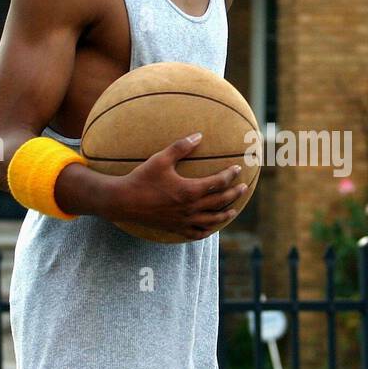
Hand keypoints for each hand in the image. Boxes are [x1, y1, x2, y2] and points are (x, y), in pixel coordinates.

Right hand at [104, 133, 247, 240]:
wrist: (123, 201)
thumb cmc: (142, 178)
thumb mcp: (161, 158)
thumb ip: (181, 147)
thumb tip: (199, 135)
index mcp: (190, 190)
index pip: (218, 183)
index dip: (230, 175)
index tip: (237, 168)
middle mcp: (190, 208)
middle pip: (220, 202)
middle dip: (234, 194)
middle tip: (243, 187)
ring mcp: (184, 221)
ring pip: (212, 220)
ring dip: (225, 215)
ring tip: (233, 209)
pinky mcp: (175, 228)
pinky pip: (196, 233)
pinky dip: (207, 230)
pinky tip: (210, 227)